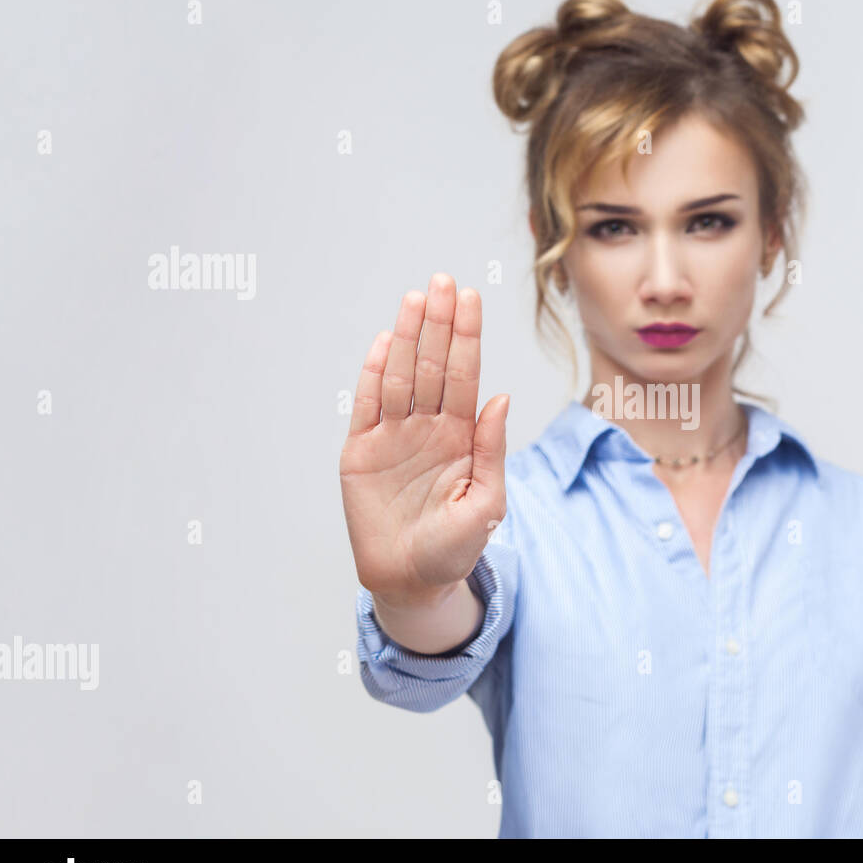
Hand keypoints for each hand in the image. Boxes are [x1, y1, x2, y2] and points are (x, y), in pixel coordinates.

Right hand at [339, 274, 508, 606]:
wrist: (411, 581)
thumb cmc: (455, 546)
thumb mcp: (487, 502)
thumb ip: (492, 450)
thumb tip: (501, 398)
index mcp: (460, 435)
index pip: (464, 375)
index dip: (466, 336)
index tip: (471, 298)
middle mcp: (427, 427)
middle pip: (432, 365)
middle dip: (439, 323)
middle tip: (443, 281)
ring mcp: (394, 436)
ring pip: (401, 376)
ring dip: (408, 337)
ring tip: (416, 299)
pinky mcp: (362, 452)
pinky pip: (367, 406)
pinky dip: (373, 374)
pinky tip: (385, 342)